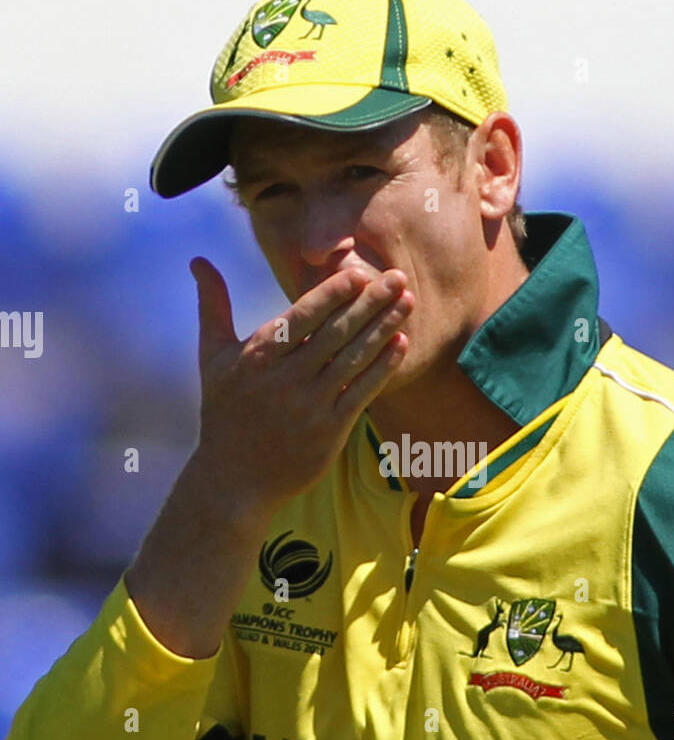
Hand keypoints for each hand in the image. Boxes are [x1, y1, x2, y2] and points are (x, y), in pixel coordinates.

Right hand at [188, 257, 412, 515]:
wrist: (234, 479)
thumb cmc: (224, 412)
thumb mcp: (212, 357)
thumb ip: (213, 305)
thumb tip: (198, 261)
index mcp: (259, 356)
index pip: (304, 316)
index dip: (334, 293)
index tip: (361, 273)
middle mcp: (286, 378)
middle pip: (337, 332)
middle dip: (371, 302)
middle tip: (399, 278)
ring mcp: (310, 405)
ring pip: (354, 359)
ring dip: (384, 328)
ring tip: (408, 303)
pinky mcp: (330, 431)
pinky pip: (362, 392)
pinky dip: (383, 367)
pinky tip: (401, 344)